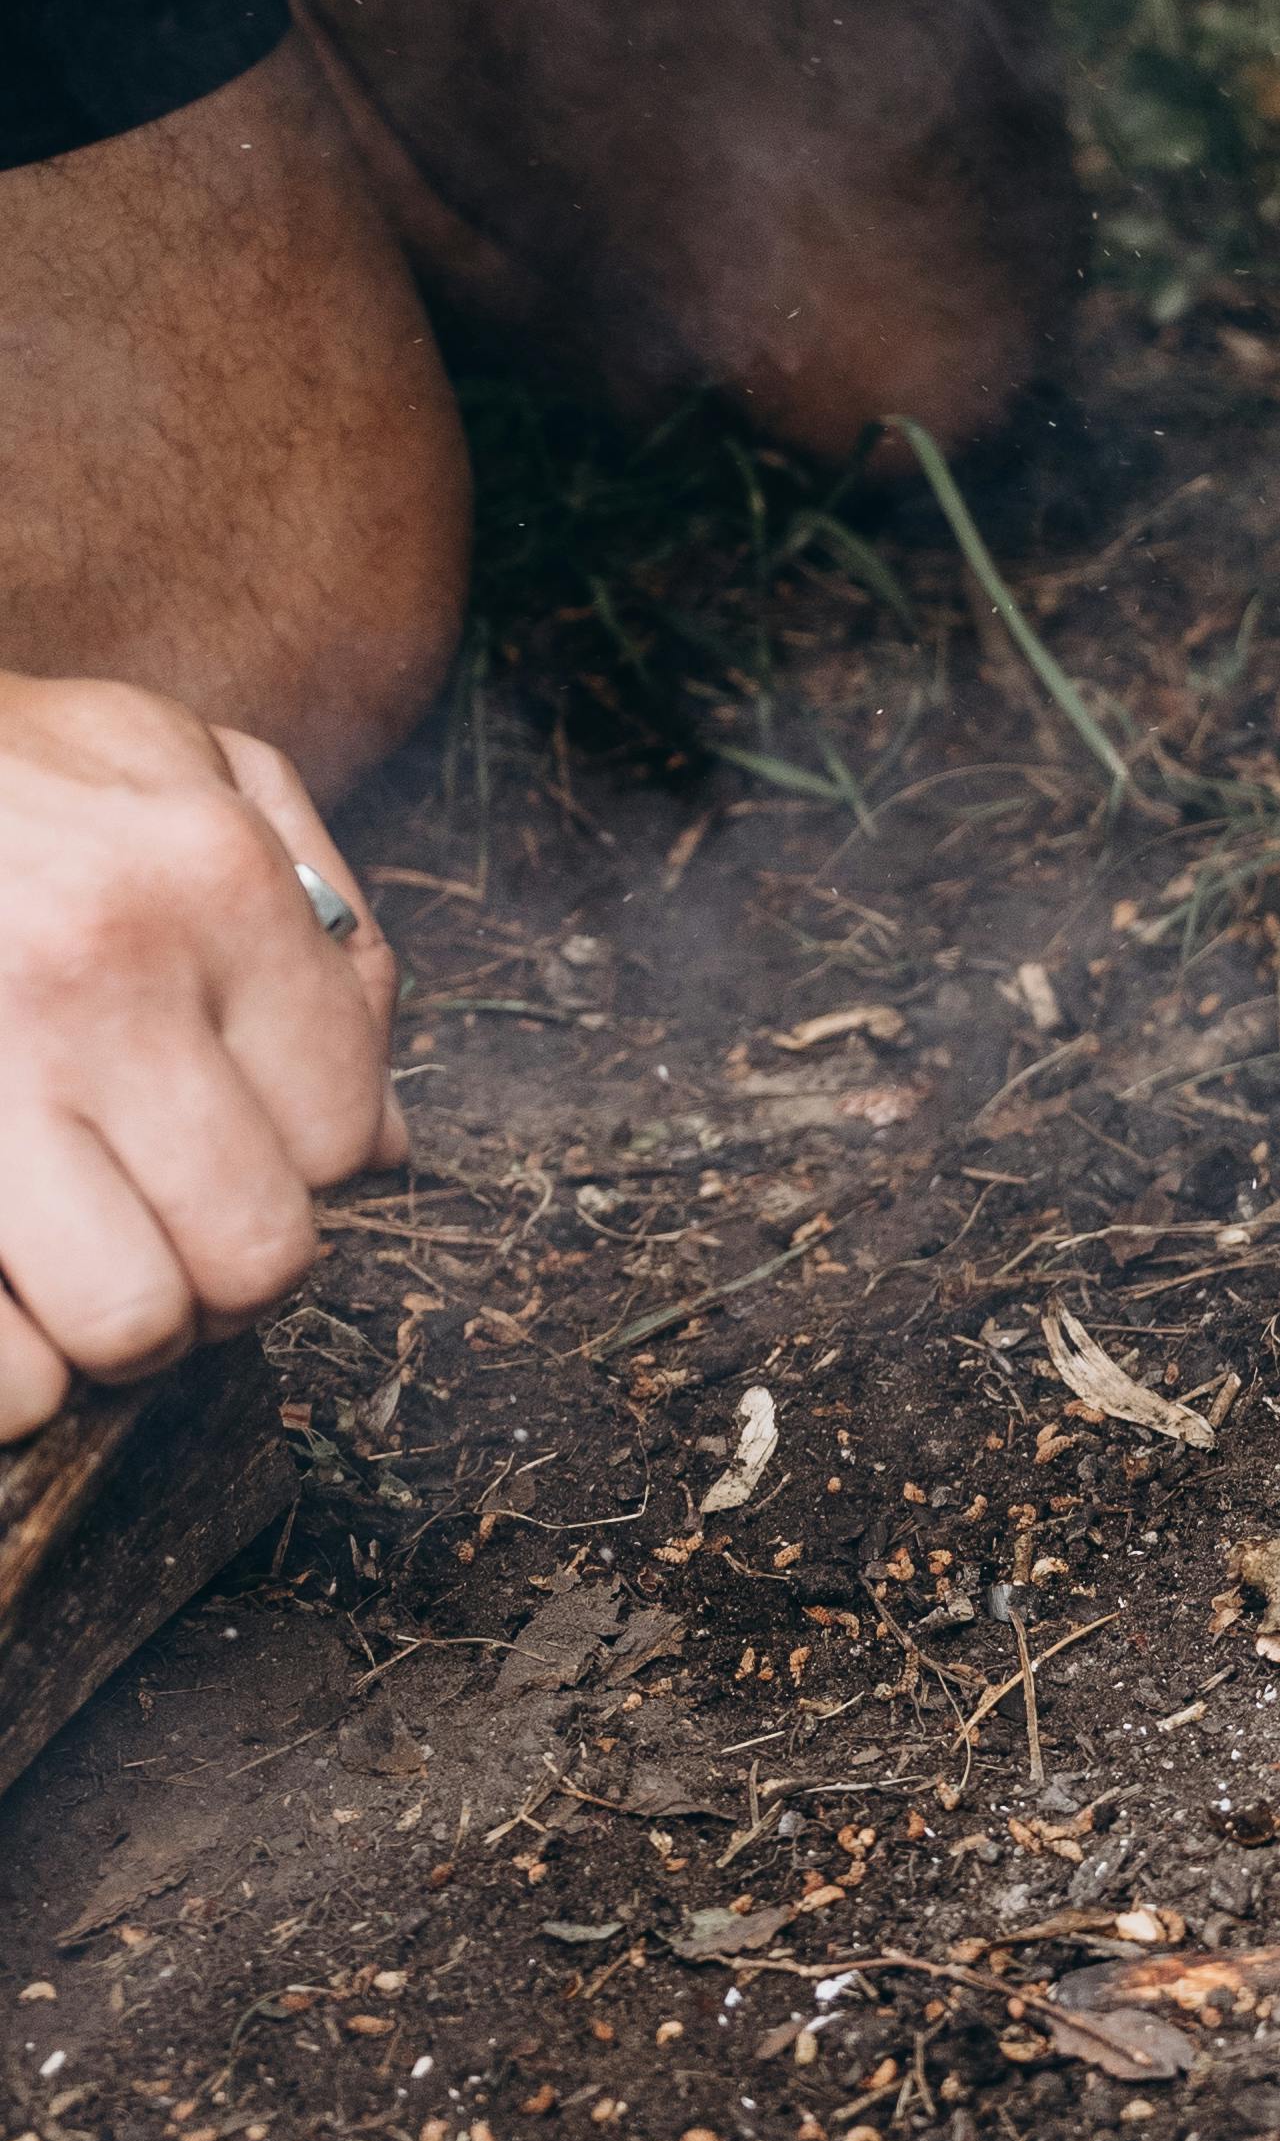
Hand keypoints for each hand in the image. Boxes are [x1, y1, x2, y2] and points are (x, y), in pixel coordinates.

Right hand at [0, 675, 404, 1437]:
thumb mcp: (172, 762)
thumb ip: (317, 929)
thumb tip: (380, 1145)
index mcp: (205, 877)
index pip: (341, 1134)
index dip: (297, 1166)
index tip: (230, 1143)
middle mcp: (96, 976)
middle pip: (255, 1256)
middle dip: (219, 1270)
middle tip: (155, 1225)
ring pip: (129, 1327)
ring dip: (111, 1327)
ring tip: (65, 1260)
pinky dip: (13, 1378)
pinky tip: (3, 1307)